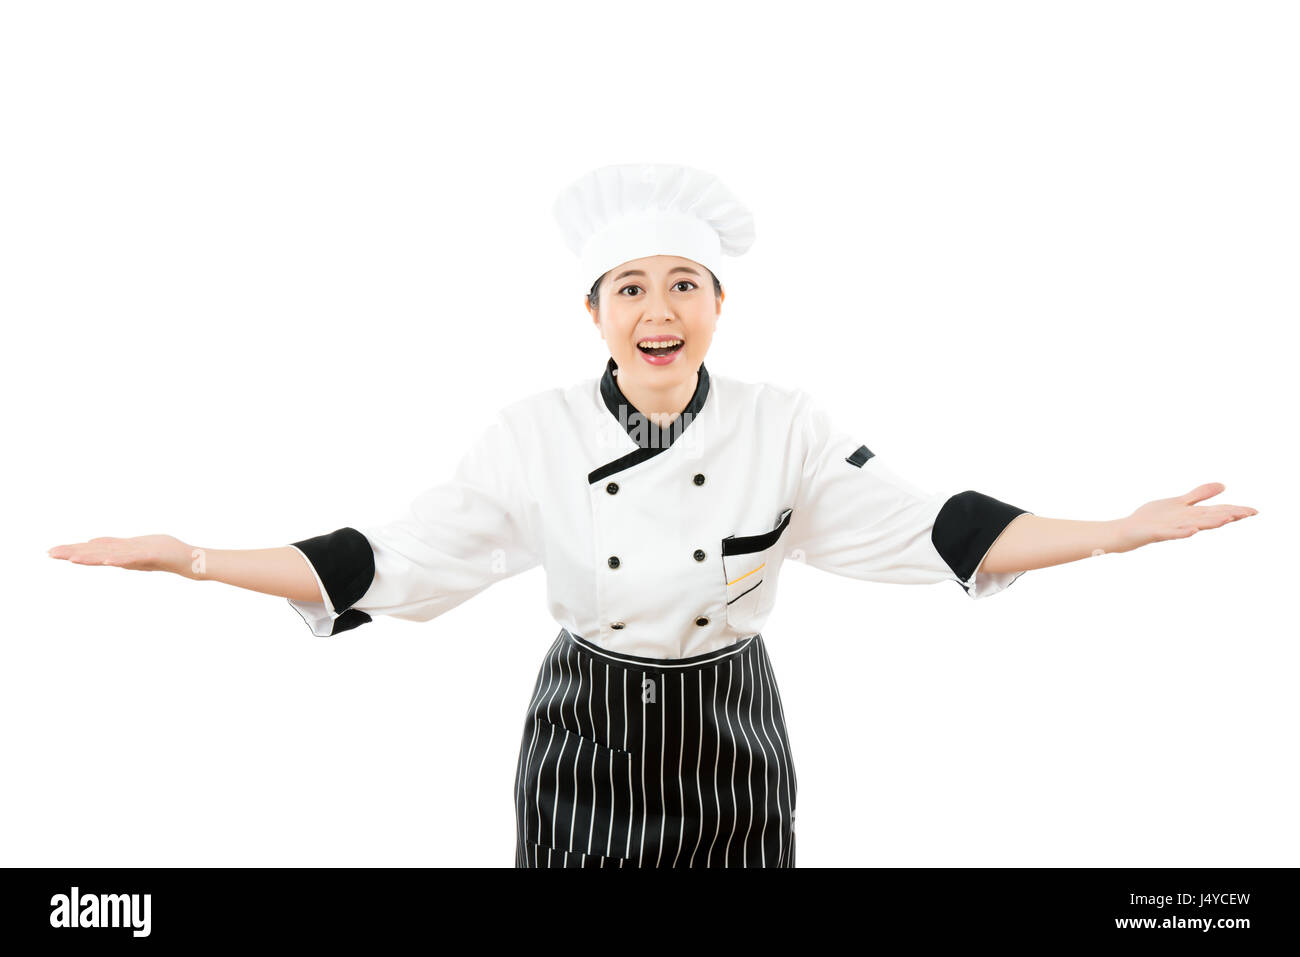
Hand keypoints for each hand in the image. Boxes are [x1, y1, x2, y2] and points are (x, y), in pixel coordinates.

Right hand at [48, 534, 194, 575]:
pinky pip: (132, 559)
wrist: (188, 561)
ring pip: (109, 557)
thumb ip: (113, 545)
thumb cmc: (162, 553)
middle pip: (95, 554)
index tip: (51, 552)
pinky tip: (108, 560)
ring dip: (91, 558)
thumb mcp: (133, 546)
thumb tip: (93, 541)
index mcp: (119, 553)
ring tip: (72, 559)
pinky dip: (120, 559)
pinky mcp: (150, 558)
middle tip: (50, 554)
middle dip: (72, 553)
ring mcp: (136, 557)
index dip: (72, 551)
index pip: (92, 550)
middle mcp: (124, 556)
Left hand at [1115, 483, 1256, 552]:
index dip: (1235, 511)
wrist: (1129, 530)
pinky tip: (1192, 530)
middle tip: (1248, 514)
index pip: (1218, 511)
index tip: (1254, 511)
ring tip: (1226, 519)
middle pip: (1211, 518)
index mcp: (1192, 515)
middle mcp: (1186, 522)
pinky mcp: (1158, 533)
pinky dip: (1182, 532)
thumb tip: (1223, 486)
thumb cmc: (1153, 518)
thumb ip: (1200, 495)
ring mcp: (1173, 528)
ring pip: (1195, 525)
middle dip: (1229, 516)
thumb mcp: (1180, 502)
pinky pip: (1172, 533)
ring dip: (1210, 523)